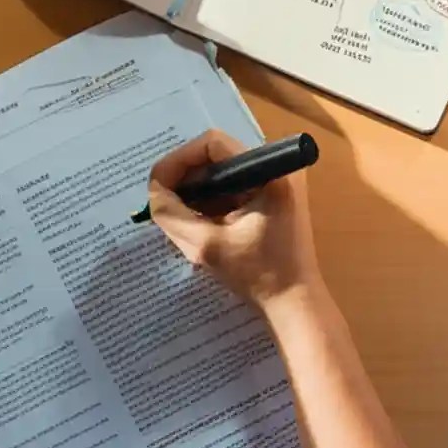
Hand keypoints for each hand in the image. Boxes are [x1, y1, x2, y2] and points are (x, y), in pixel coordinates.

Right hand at [149, 129, 321, 307]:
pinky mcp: (272, 197)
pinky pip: (232, 189)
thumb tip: (153, 193)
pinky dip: (210, 202)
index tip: (157, 188)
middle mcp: (276, 167)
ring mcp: (276, 182)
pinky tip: (197, 224)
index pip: (212, 145)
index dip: (178, 162)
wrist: (295, 302)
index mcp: (269, 172)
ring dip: (196, 193)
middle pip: (215, 157)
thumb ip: (173, 216)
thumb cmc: (258, 275)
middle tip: (163, 205)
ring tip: (178, 217)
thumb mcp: (207, 247)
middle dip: (184, 180)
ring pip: (221, 173)